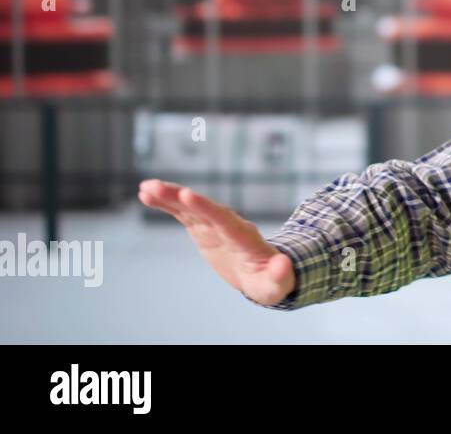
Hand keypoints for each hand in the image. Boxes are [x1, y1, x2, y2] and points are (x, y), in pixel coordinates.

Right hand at [138, 179, 295, 305]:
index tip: (187, 195)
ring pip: (190, 207)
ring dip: (169, 197)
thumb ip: (280, 275)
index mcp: (244, 238)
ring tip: (145, 187)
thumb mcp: (277, 284)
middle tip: (157, 187)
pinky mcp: (202, 227)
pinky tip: (146, 194)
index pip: (224, 220)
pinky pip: (182, 213)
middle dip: (181, 198)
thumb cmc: (270, 280)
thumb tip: (284, 266)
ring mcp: (214, 225)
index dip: (205, 208)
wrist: (262, 271)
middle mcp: (228, 225)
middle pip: (204, 209)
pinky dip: (166, 204)